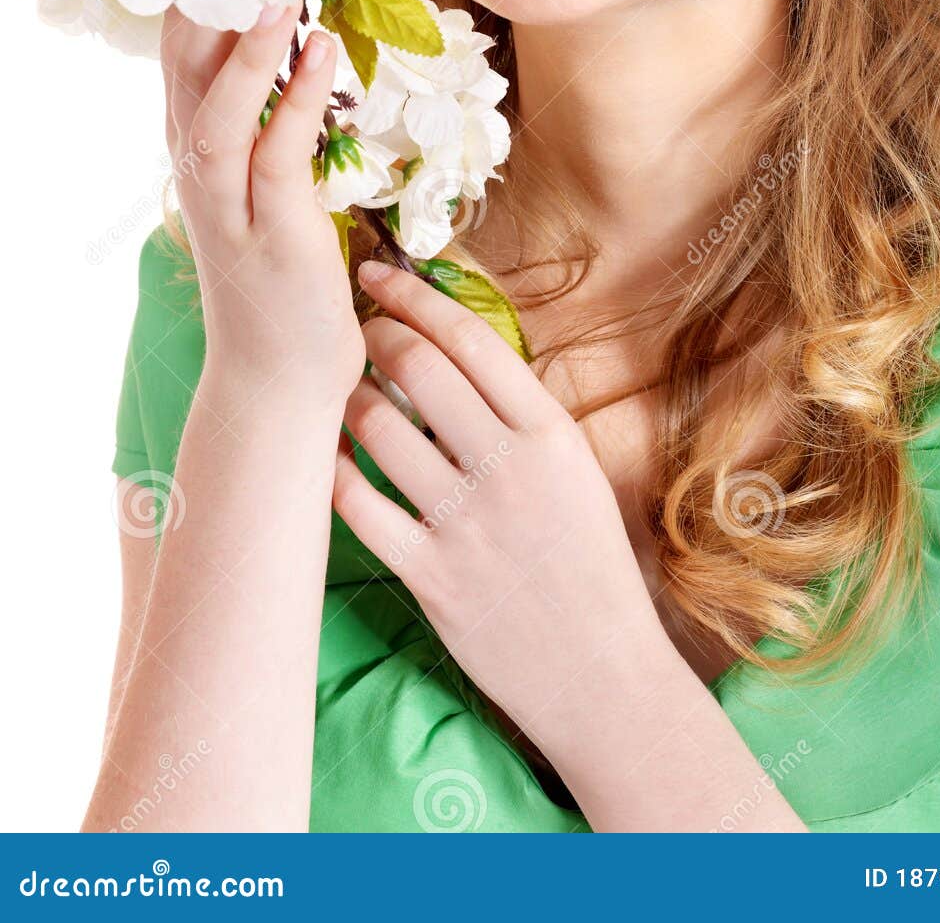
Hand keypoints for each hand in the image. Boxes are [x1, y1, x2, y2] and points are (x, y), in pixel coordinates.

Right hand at [161, 1, 365, 414]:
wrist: (280, 380)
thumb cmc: (281, 281)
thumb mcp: (262, 194)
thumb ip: (264, 131)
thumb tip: (292, 60)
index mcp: (197, 161)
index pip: (180, 66)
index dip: (195, 3)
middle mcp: (200, 180)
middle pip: (181, 79)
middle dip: (205, 10)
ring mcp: (232, 212)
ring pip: (219, 117)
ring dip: (247, 53)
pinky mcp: (277, 237)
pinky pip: (279, 157)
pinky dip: (298, 102)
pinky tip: (321, 55)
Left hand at [332, 259, 676, 755]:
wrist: (602, 673)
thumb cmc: (590, 566)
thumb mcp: (578, 472)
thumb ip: (523, 417)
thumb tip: (456, 357)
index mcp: (550, 433)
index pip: (471, 339)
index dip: (416, 296)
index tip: (381, 274)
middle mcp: (507, 467)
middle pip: (416, 369)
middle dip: (374, 334)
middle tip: (359, 328)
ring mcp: (464, 522)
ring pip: (377, 429)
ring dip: (348, 397)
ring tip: (343, 388)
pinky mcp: (429, 575)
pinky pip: (358, 506)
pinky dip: (335, 471)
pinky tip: (329, 455)